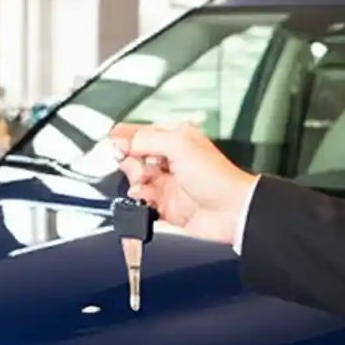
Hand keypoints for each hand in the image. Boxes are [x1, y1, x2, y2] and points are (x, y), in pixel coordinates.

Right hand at [110, 122, 257, 244]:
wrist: (230, 212)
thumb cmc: (217, 177)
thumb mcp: (178, 145)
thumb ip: (145, 139)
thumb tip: (118, 140)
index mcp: (174, 137)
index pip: (138, 133)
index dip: (123, 138)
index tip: (113, 145)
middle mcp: (169, 159)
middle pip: (132, 157)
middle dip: (130, 162)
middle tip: (140, 167)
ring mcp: (167, 183)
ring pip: (135, 180)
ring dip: (136, 182)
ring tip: (147, 185)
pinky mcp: (165, 205)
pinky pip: (141, 201)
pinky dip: (140, 200)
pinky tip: (147, 199)